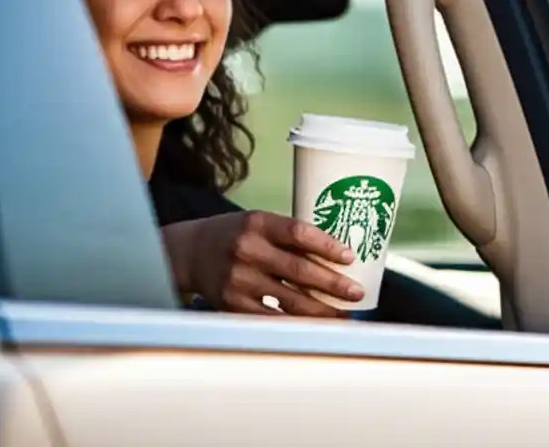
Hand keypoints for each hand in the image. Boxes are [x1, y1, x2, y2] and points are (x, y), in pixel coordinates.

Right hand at [161, 211, 363, 316]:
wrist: (191, 252)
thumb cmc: (237, 236)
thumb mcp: (260, 223)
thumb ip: (291, 237)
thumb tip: (339, 258)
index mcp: (258, 223)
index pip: (300, 233)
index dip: (328, 246)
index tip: (350, 257)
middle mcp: (247, 250)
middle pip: (300, 270)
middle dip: (334, 285)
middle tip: (357, 293)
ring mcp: (239, 280)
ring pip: (290, 300)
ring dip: (322, 310)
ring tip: (343, 314)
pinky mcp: (232, 304)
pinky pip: (272, 319)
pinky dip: (297, 324)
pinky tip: (315, 326)